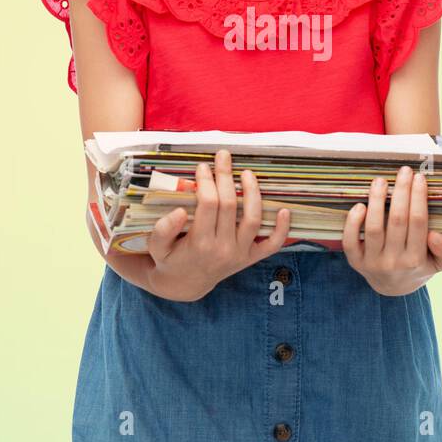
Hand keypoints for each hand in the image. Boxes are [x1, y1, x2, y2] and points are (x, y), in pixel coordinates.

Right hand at [146, 149, 292, 301]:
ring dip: (253, 193)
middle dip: (226, 177)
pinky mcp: (250, 258)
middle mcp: (223, 249)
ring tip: (247, 173)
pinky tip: (284, 209)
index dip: (206, 182)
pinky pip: (272, 245)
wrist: (185, 285)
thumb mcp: (157, 247)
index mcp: (200, 243)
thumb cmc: (170, 259)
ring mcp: (240, 254)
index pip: (208, 204)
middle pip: (230, 205)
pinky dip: (281, 229)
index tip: (202, 166)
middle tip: (223, 156)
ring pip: (253, 219)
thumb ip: (164, 229)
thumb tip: (180, 210)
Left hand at [342, 165, 441, 295]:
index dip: (418, 198)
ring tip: (380, 181)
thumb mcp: (440, 263)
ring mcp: (372, 262)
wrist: (393, 287)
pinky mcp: (355, 261)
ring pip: (374, 228)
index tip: (419, 178)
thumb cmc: (419, 266)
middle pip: (397, 221)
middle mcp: (394, 261)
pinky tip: (359, 204)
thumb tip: (435, 235)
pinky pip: (350, 241)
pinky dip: (353, 223)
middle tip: (403, 171)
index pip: (418, 222)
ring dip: (376, 201)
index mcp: (416, 259)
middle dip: (401, 192)